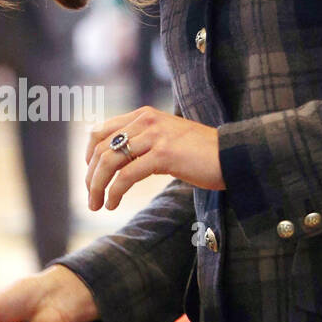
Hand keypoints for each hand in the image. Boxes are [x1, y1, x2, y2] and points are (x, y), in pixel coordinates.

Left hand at [85, 105, 224, 210]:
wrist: (232, 156)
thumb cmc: (201, 154)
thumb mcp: (166, 141)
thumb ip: (144, 145)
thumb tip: (119, 164)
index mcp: (144, 116)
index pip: (100, 131)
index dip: (89, 155)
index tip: (90, 177)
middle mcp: (146, 121)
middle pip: (101, 148)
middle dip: (91, 177)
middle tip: (91, 200)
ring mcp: (155, 136)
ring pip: (109, 162)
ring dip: (97, 187)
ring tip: (97, 205)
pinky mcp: (164, 154)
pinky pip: (126, 175)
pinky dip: (114, 192)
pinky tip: (113, 204)